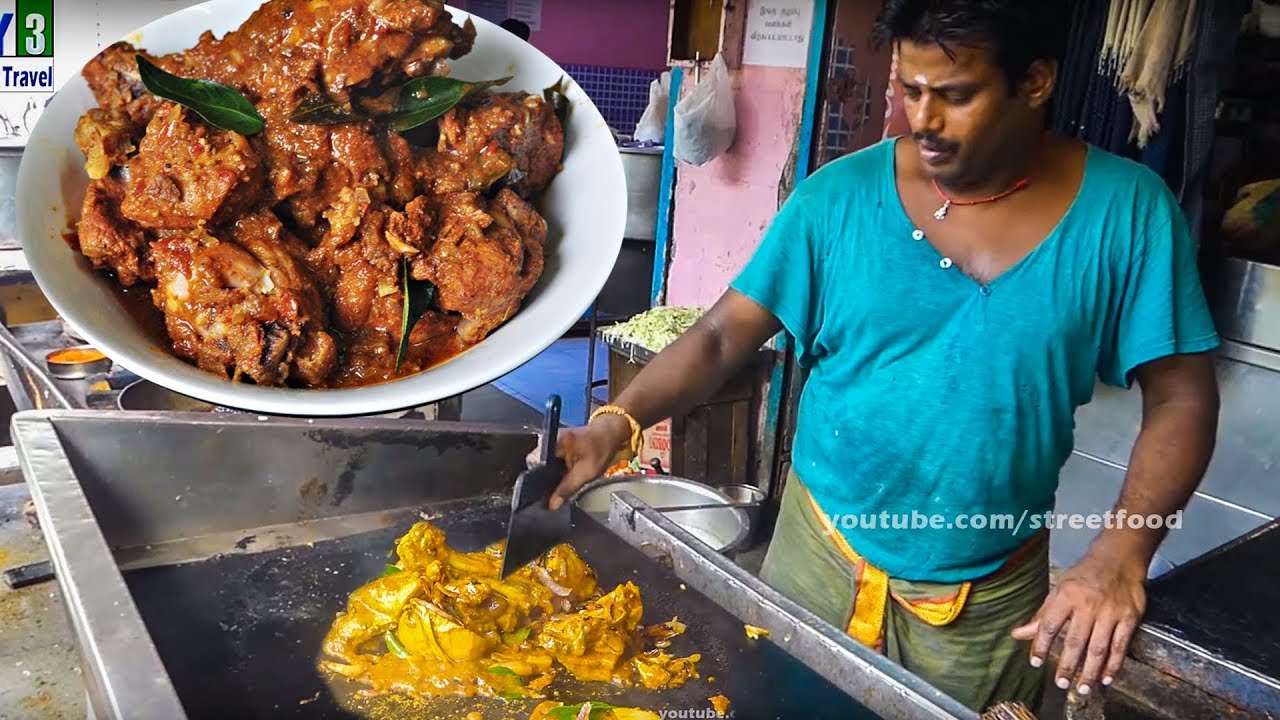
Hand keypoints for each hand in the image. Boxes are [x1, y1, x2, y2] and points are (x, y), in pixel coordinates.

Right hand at [525, 414, 630, 510]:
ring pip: (544, 466)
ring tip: (564, 481)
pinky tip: (565, 476)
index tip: (543, 494)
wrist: (609, 434)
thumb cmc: (601, 448)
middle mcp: (548, 440)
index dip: (537, 481)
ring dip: (552, 476)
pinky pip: (550, 463)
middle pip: (538, 466)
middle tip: (557, 491)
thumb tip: (552, 504)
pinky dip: (556, 471)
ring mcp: (551, 443)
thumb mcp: (587, 472)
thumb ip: (568, 488)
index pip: (534, 464)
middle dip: (546, 480)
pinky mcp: (555, 447)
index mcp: (554, 442)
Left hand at [1011, 542, 1147, 694]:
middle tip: (1061, 683)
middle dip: (1067, 665)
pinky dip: (1113, 664)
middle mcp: (1088, 605)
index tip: (1035, 663)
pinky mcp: (1129, 618)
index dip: (1040, 645)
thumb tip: (1018, 634)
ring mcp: (1110, 612)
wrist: (1119, 559)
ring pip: (1098, 648)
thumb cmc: (1085, 575)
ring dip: (1090, 671)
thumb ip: (1042, 615)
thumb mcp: (1059, 589)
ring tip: (1083, 688)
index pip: (1049, 624)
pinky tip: (1106, 677)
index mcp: (1066, 596)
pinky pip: (1120, 646)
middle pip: (1075, 640)